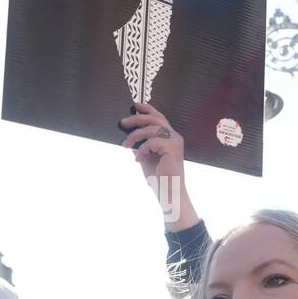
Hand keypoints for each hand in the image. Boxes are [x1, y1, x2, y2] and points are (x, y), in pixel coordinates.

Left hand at [119, 102, 197, 230]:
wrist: (169, 193)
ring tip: (125, 145)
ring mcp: (175, 141)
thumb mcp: (145, 157)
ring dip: (135, 136)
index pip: (159, 117)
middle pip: (155, 118)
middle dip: (137, 118)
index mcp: (170, 137)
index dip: (148, 109)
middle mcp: (174, 137)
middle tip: (122, 122)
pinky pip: (152, 142)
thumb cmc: (159, 178)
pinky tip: (138, 160)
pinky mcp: (172, 148)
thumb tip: (128, 134)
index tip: (135, 105)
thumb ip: (140, 145)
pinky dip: (141, 150)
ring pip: (152, 129)